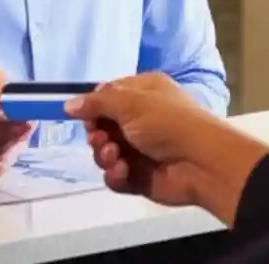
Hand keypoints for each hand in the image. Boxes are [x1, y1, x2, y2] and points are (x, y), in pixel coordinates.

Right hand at [63, 72, 215, 206]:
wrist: (201, 163)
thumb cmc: (167, 122)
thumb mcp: (130, 102)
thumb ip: (96, 103)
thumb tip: (68, 104)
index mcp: (143, 93)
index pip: (107, 96)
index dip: (93, 107)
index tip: (86, 116)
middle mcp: (141, 119)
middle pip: (102, 127)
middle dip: (97, 135)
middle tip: (102, 139)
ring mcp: (140, 150)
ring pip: (105, 153)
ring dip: (104, 155)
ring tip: (116, 156)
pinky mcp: (139, 176)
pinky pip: (115, 176)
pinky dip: (115, 174)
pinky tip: (124, 172)